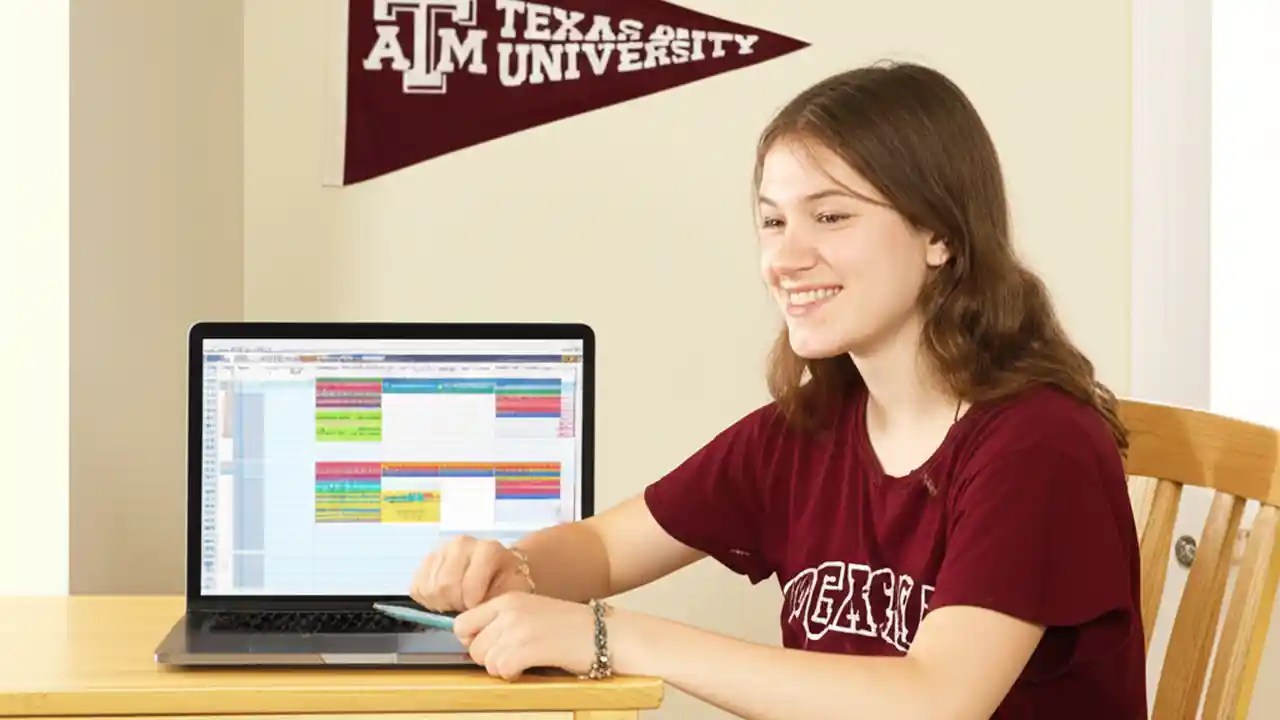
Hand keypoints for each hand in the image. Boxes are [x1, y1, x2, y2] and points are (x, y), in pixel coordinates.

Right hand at [410, 536, 530, 611]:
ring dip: (441, 603)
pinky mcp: (427, 560)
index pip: (468, 586)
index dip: (471, 604)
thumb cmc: (505, 583)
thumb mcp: (510, 594)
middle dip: (455, 604)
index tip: (478, 607)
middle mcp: (462, 544)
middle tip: (465, 607)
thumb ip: (494, 603)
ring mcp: (442, 549)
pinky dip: (429, 599)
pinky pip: (417, 587)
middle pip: (445, 585)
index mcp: (487, 549)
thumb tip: (472, 616)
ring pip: (429, 587)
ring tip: (457, 602)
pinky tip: (445, 598)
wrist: (499, 568)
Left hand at [453, 592, 597, 680]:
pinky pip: (502, 670)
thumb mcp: (532, 612)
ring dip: (503, 668)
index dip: (472, 641)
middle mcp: (509, 611)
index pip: (461, 624)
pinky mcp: (529, 648)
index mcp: (507, 599)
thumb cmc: (571, 627)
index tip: (489, 647)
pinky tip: (531, 667)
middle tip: (513, 658)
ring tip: (526, 661)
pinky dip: (514, 674)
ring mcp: (519, 629)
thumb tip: (473, 643)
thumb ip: (503, 621)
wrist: (606, 633)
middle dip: (489, 659)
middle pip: (473, 647)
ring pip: (486, 661)